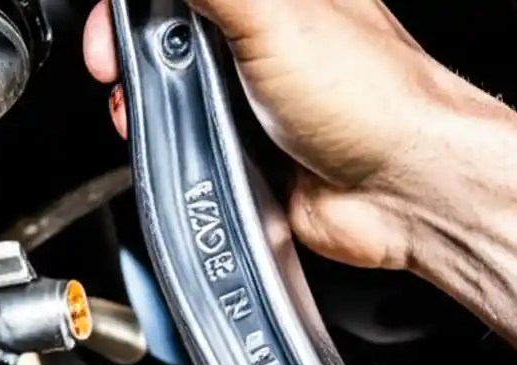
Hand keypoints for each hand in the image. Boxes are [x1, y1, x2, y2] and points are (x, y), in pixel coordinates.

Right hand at [83, 0, 516, 269]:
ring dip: (144, 93)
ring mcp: (254, 85)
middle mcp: (267, 28)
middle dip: (133, 42)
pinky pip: (187, 129)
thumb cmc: (371, 98)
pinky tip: (167, 138)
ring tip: (139, 105)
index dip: (138, 0)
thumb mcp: (273, 13)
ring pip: (172, 77)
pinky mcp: (247, 139)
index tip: (117, 21)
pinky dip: (166, 134)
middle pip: (169, 22)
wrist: (401, 192)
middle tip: (115, 62)